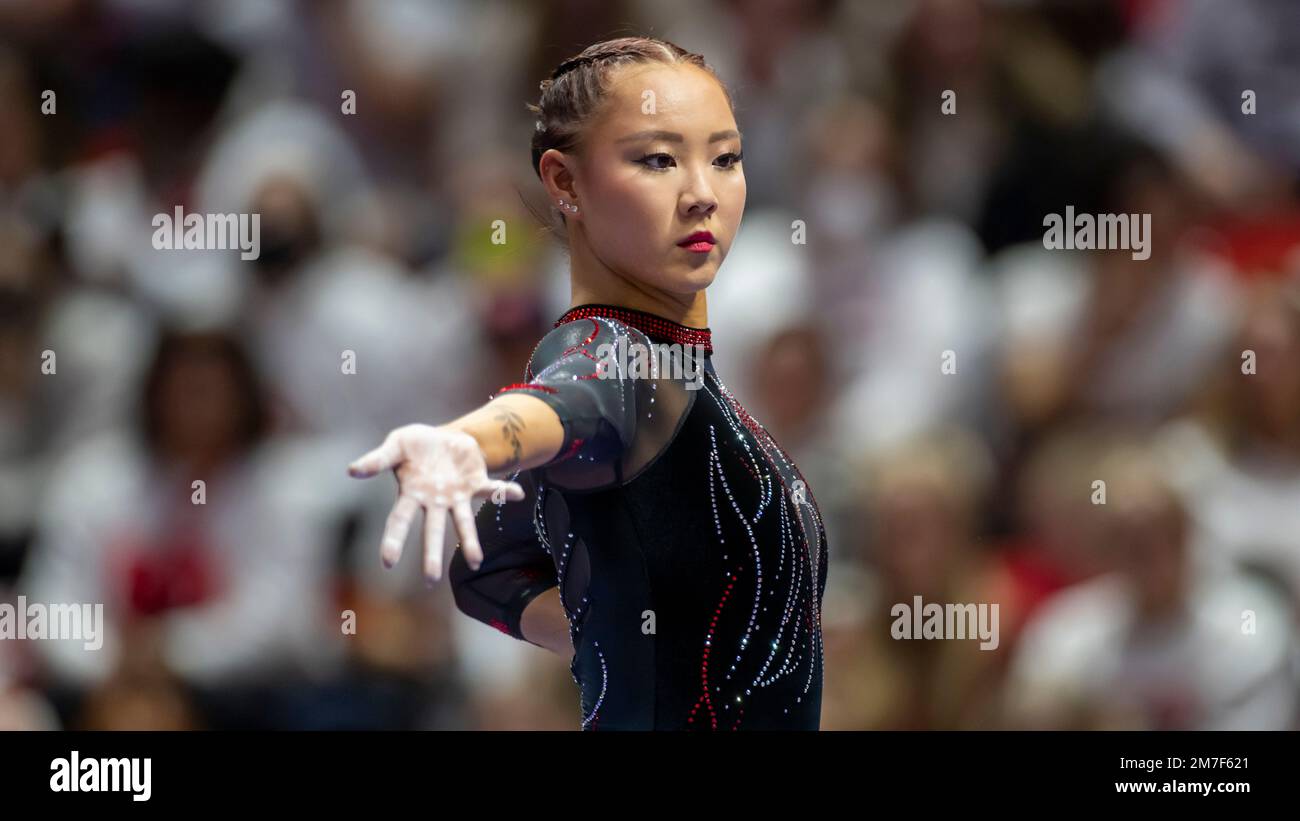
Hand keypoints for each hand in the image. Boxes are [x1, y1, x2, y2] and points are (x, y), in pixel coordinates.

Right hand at [347, 424, 524, 582]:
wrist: (445, 436)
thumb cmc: (414, 445)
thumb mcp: (395, 444)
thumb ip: (378, 459)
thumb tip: (351, 470)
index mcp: (411, 495)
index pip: (399, 521)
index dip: (393, 540)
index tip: (387, 563)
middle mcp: (435, 503)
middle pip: (432, 531)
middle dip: (431, 555)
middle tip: (431, 580)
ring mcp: (457, 497)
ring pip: (463, 522)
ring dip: (470, 541)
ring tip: (477, 561)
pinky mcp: (476, 484)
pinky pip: (492, 490)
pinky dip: (504, 492)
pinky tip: (518, 494)